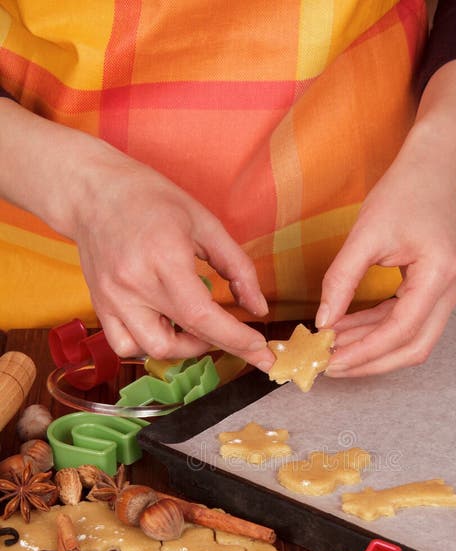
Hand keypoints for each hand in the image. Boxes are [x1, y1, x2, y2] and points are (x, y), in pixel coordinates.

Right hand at [71, 148, 273, 366]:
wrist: (93, 191)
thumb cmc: (151, 200)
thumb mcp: (205, 224)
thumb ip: (237, 268)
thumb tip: (258, 308)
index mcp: (164, 257)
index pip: (202, 316)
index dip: (235, 338)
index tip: (260, 351)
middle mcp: (134, 283)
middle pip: (181, 339)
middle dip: (220, 346)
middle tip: (238, 338)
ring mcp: (113, 298)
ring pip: (153, 350)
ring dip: (184, 348)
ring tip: (197, 328)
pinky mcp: (100, 305)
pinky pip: (126, 345)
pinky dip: (150, 346)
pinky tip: (166, 328)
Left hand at [315, 59, 455, 377]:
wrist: (434, 165)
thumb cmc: (404, 190)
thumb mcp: (366, 234)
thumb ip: (342, 281)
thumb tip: (323, 322)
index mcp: (439, 275)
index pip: (400, 332)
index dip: (364, 353)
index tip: (330, 361)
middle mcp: (452, 290)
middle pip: (414, 348)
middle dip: (370, 362)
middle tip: (330, 366)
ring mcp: (448, 292)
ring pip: (412, 339)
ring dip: (372, 348)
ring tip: (332, 349)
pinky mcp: (437, 289)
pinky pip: (408, 321)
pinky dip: (378, 330)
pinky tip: (348, 330)